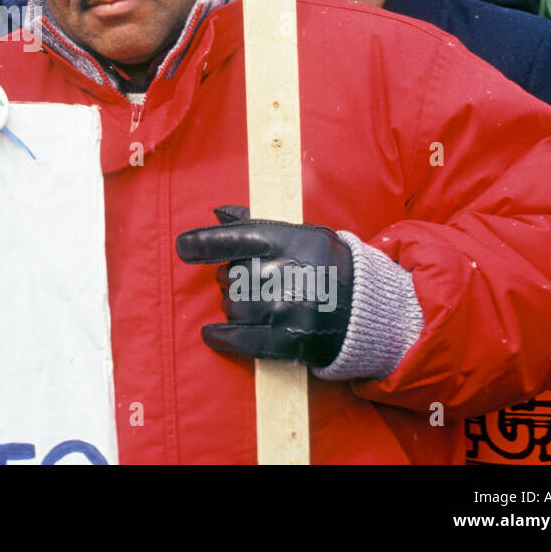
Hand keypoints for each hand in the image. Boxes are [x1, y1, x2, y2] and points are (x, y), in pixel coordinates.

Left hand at [175, 206, 353, 366]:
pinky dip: (221, 338)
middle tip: (252, 281)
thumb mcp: (300, 232)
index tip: (183, 247)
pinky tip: (212, 334)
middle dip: (231, 279)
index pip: (227, 238)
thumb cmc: (326, 263)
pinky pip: (240, 340)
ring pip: (232, 307)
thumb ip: (255, 221)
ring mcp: (283, 308)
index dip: (198, 243)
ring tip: (255, 304)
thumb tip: (216, 211)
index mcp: (282, 241)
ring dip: (234, 306)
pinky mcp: (287, 340)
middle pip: (227, 277)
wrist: (367, 306)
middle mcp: (279, 273)